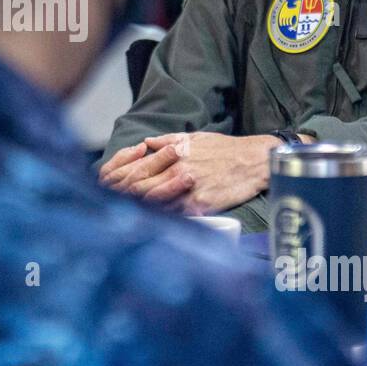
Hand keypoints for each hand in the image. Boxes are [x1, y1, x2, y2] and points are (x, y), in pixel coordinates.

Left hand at [100, 132, 282, 215]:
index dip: (122, 181)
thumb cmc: (226, 149)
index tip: (111, 190)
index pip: (139, 170)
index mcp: (173, 154)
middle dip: (125, 199)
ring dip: (141, 211)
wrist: (255, 161)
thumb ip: (168, 141)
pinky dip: (164, 221)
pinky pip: (177, 215)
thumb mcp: (195, 138)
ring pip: (155, 203)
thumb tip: (145, 143)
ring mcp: (189, 189)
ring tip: (127, 220)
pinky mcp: (202, 205)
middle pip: (142, 188)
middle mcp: (177, 171)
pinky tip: (154, 227)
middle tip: (111, 209)